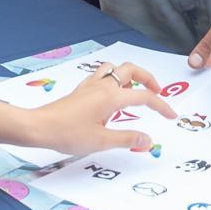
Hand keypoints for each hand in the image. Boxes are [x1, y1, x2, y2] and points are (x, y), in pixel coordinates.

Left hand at [20, 62, 176, 154]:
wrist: (39, 127)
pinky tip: (112, 96)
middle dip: (148, 79)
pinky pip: (102, 75)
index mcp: (111, 96)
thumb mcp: (101, 141)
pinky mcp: (81, 90)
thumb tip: (148, 140)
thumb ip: (127, 139)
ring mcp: (90, 86)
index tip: (171, 115)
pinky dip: (113, 80)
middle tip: (156, 93)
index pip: (144, 97)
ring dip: (129, 75)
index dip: (161, 106)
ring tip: (135, 91)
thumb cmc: (68, 134)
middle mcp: (102, 85)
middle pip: (131, 70)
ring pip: (115, 68)